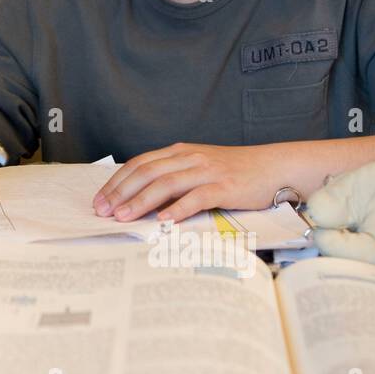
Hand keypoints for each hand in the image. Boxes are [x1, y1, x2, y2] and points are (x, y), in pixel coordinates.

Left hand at [93, 142, 290, 222]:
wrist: (274, 168)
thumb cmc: (235, 173)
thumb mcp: (199, 168)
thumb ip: (174, 178)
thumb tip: (141, 198)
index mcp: (179, 152)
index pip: (139, 164)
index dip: (117, 181)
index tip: (100, 200)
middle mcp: (189, 158)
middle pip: (146, 172)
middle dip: (121, 192)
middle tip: (103, 211)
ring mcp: (207, 171)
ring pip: (166, 183)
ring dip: (141, 201)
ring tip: (123, 217)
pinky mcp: (224, 186)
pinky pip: (197, 197)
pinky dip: (178, 209)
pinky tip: (163, 220)